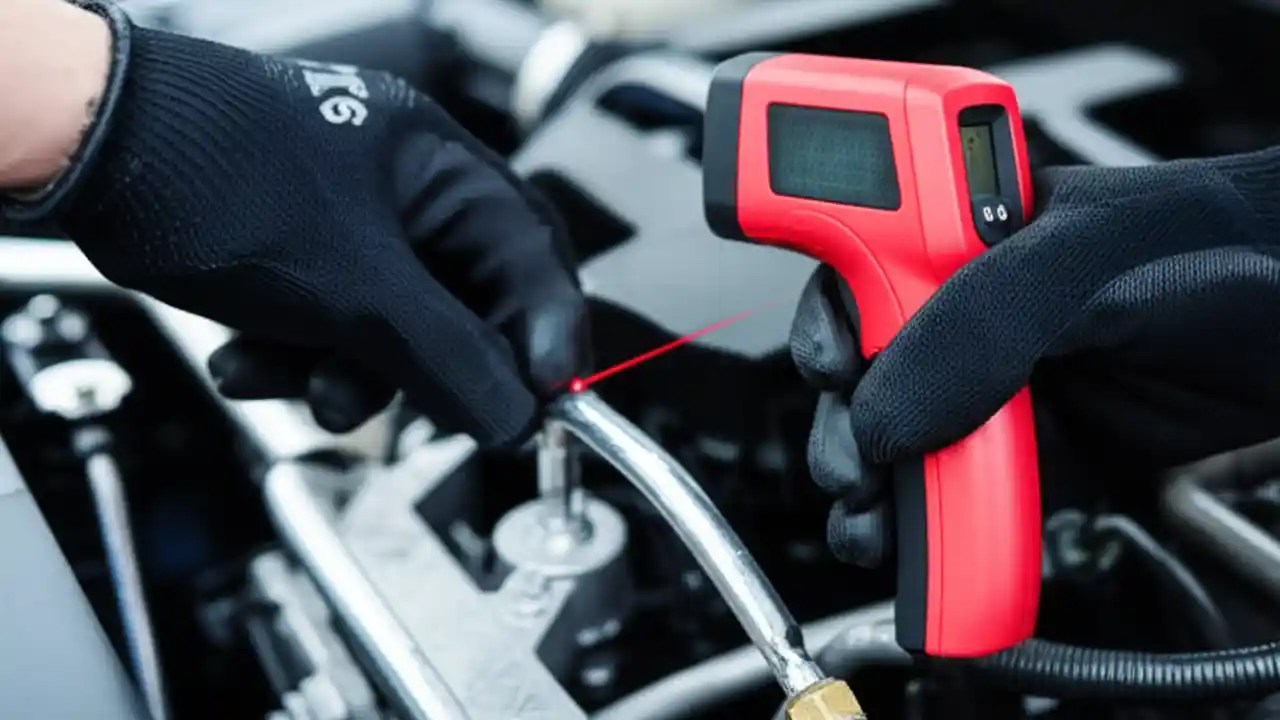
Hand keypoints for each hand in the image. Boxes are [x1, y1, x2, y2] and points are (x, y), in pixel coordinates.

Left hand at [3, 6, 587, 446]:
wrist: (85, 152)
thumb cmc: (214, 174)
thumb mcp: (352, 288)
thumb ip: (448, 358)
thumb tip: (517, 415)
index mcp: (441, 167)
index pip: (532, 257)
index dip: (550, 334)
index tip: (547, 400)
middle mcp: (406, 190)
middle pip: (465, 304)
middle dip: (428, 368)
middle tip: (424, 413)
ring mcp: (351, 221)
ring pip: (392, 328)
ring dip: (348, 374)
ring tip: (297, 384)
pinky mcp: (302, 253)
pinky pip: (332, 325)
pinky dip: (296, 355)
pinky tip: (249, 362)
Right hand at [791, 150, 1279, 565]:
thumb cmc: (1242, 254)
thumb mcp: (1100, 267)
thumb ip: (988, 321)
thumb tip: (887, 407)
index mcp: (977, 225)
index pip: (862, 254)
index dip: (830, 313)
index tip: (830, 369)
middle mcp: (979, 300)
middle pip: (865, 359)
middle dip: (843, 418)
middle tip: (856, 461)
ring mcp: (1007, 376)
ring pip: (905, 433)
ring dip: (875, 486)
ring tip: (875, 520)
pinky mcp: (1041, 444)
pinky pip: (965, 485)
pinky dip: (934, 525)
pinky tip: (921, 541)